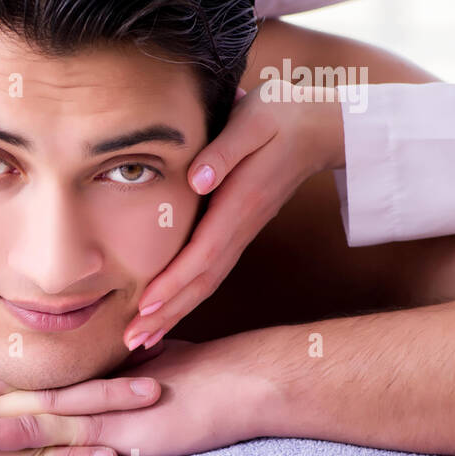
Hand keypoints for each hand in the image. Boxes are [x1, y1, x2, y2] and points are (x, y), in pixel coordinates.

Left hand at [0, 319, 266, 455]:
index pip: (12, 349)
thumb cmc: (199, 380)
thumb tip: (90, 378)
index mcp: (76, 366)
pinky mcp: (91, 430)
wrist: (237, 384)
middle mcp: (70, 379)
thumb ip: (109, 378)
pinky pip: (34, 434)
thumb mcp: (142, 375)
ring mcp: (76, 404)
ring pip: (0, 389)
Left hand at [122, 79, 344, 350]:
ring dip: (175, 313)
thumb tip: (197, 180)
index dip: (173, 281)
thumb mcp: (252, 119)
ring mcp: (243, 232)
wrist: (323, 124)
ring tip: (142, 340)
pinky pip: (211, 272)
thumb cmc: (281, 114)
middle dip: (167, 312)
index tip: (144, 306)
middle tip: (131, 341)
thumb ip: (224, 150)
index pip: (203, 252)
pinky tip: (166, 311)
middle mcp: (242, 226)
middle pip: (203, 280)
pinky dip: (188, 296)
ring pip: (207, 282)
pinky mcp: (240, 231)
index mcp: (241, 202)